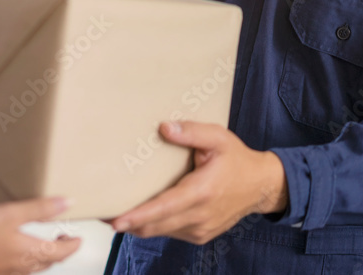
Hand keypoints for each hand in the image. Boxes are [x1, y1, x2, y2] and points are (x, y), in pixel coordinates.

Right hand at [0, 197, 80, 274]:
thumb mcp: (9, 215)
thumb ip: (39, 209)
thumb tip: (68, 203)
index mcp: (32, 252)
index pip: (62, 252)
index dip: (73, 244)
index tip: (79, 237)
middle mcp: (24, 266)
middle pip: (50, 261)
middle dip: (61, 249)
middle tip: (64, 237)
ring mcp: (10, 272)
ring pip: (36, 265)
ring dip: (45, 254)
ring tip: (44, 239)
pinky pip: (21, 267)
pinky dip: (28, 257)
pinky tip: (18, 247)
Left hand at [107, 121, 287, 244]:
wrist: (261, 186)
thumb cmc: (238, 160)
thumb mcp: (218, 138)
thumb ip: (191, 132)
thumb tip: (164, 128)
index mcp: (202, 192)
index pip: (163, 208)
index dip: (138, 216)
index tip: (117, 220)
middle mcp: (199, 216)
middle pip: (155, 226)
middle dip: (128, 222)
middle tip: (101, 213)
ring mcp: (199, 229)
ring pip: (160, 232)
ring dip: (138, 226)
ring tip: (115, 214)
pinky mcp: (200, 235)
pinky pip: (170, 232)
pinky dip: (153, 226)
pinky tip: (141, 215)